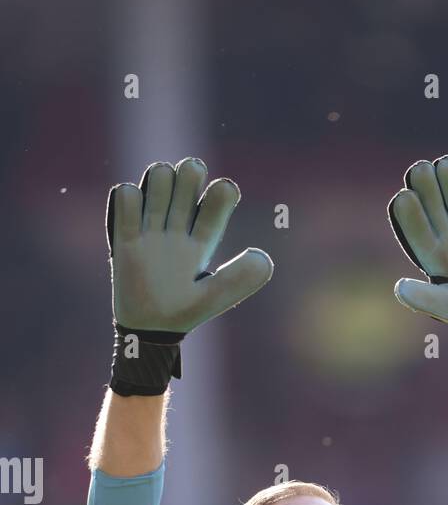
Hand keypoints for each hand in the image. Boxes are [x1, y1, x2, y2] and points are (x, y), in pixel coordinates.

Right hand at [107, 157, 272, 333]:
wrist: (145, 328)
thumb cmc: (182, 313)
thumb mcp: (213, 298)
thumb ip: (240, 279)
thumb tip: (264, 257)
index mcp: (205, 239)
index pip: (220, 197)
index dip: (223, 192)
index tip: (224, 197)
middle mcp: (180, 227)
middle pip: (188, 176)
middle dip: (190, 175)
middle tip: (187, 200)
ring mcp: (153, 228)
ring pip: (159, 176)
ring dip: (161, 181)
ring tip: (158, 212)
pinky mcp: (126, 233)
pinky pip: (126, 196)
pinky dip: (131, 197)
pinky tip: (135, 222)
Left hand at [388, 155, 447, 329]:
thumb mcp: (444, 306)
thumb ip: (422, 298)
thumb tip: (400, 287)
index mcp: (425, 246)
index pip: (407, 211)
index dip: (405, 202)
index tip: (408, 199)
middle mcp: (440, 229)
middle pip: (424, 183)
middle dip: (426, 178)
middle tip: (439, 194)